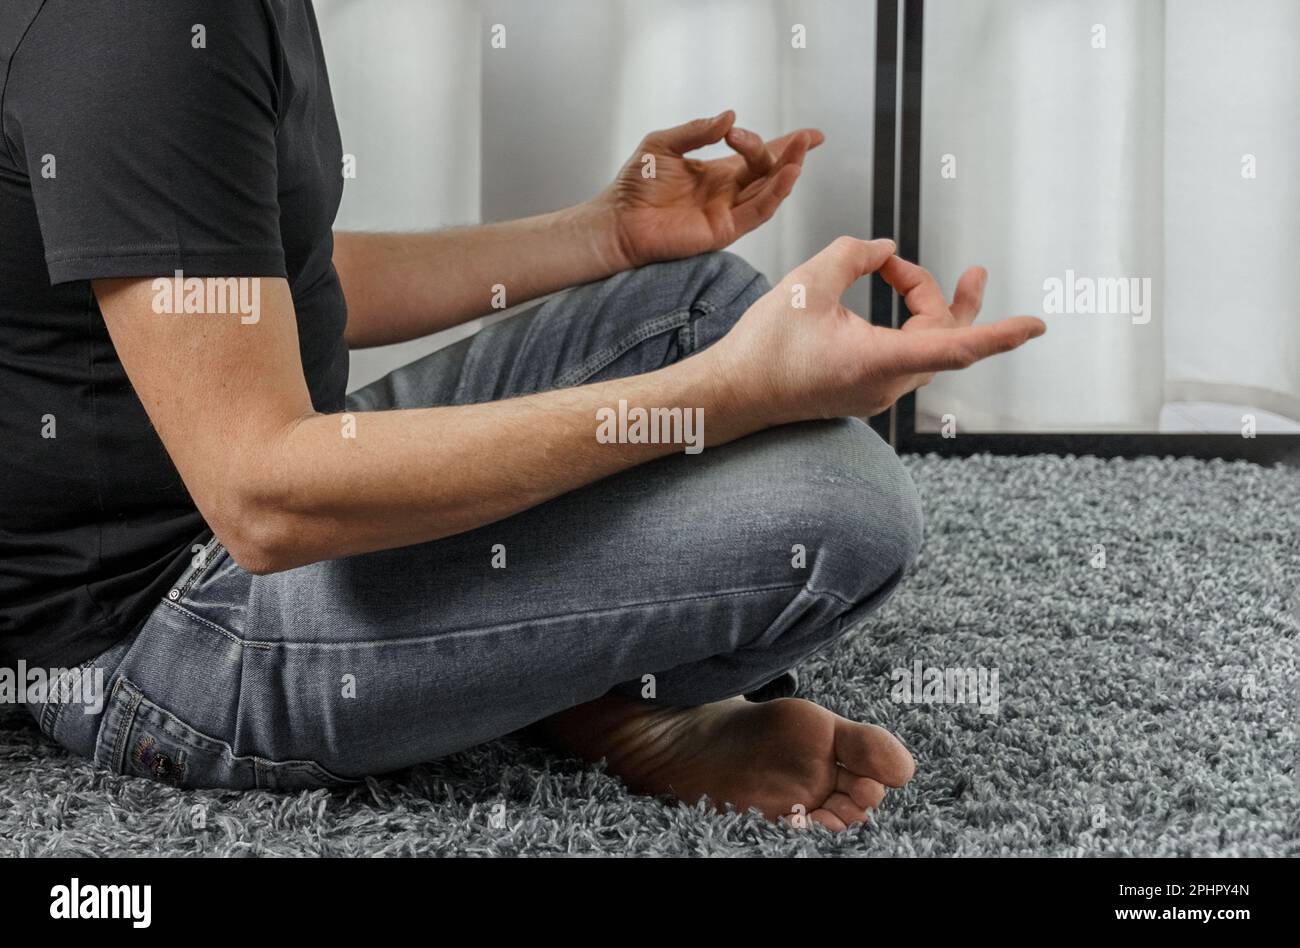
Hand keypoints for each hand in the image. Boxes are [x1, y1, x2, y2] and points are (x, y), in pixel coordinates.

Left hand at [592, 111, 822, 268]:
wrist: (618, 219)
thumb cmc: (635, 185)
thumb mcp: (664, 143)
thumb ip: (697, 130)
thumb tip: (729, 116)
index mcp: (717, 172)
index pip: (760, 156)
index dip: (787, 145)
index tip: (813, 134)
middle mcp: (728, 192)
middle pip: (769, 170)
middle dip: (787, 152)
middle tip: (795, 139)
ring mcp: (728, 212)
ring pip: (769, 191)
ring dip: (787, 171)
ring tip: (799, 152)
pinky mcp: (724, 230)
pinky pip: (757, 212)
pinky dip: (775, 193)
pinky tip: (786, 175)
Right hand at [711, 237, 1045, 423]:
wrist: (731, 395)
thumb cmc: (764, 347)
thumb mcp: (808, 283)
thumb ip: (854, 255)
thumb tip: (886, 250)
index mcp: (877, 360)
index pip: (956, 347)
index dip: (1000, 333)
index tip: (1036, 326)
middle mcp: (885, 384)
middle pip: (942, 337)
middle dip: (935, 293)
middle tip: (930, 265)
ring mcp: (875, 392)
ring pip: (923, 347)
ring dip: (918, 307)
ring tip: (893, 270)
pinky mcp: (862, 391)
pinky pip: (901, 355)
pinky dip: (900, 325)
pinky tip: (879, 302)